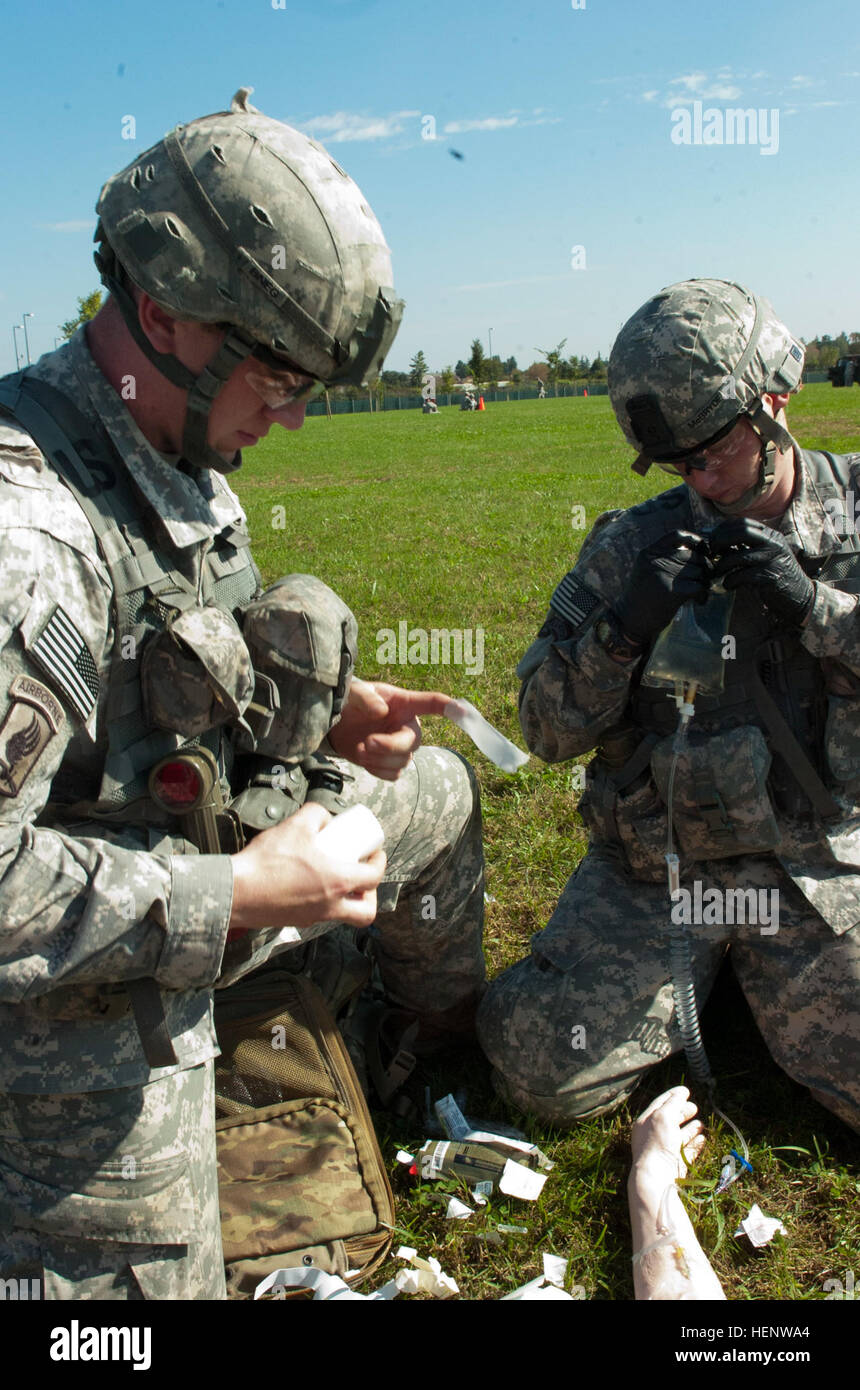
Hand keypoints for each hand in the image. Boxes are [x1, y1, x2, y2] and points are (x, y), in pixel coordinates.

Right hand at [228, 801, 385, 935]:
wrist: (237, 890)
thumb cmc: (266, 863)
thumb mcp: (295, 825)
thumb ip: (315, 814)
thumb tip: (324, 816)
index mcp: (337, 882)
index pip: (373, 877)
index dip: (380, 863)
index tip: (375, 854)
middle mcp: (330, 906)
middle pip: (366, 911)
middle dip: (370, 894)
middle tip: (363, 877)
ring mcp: (313, 917)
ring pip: (344, 917)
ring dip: (348, 901)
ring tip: (339, 882)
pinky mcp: (296, 921)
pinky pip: (320, 916)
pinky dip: (323, 903)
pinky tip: (311, 885)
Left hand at [327, 678, 451, 779]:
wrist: (338, 725)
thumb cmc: (352, 703)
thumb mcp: (355, 692)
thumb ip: (366, 698)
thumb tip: (382, 712)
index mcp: (405, 704)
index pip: (431, 703)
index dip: (448, 707)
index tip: (462, 711)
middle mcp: (408, 726)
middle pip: (414, 742)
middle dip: (391, 746)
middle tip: (367, 743)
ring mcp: (401, 747)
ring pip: (403, 761)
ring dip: (379, 759)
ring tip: (360, 748)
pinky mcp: (391, 763)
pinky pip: (394, 774)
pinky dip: (377, 771)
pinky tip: (365, 760)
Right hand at [614, 530, 711, 643]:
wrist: (630, 621)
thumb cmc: (643, 597)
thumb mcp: (648, 570)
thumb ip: (666, 558)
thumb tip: (701, 552)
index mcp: (648, 552)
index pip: (678, 535)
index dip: (695, 540)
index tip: (704, 551)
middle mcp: (655, 560)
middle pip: (692, 556)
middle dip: (704, 567)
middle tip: (706, 579)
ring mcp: (663, 575)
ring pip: (698, 571)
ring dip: (704, 583)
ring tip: (699, 593)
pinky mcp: (672, 591)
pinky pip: (699, 586)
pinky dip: (703, 594)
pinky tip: (698, 601)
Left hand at [630, 1086, 705, 1180]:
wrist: (656, 1177)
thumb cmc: (657, 1144)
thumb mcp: (663, 1116)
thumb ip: (673, 1103)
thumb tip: (681, 1092)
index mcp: (646, 1122)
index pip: (660, 1104)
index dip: (673, 1096)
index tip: (686, 1090)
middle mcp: (654, 1135)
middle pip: (670, 1120)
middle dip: (682, 1112)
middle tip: (695, 1107)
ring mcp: (664, 1150)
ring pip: (679, 1136)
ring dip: (690, 1129)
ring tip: (701, 1123)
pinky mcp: (675, 1164)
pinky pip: (687, 1151)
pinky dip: (695, 1144)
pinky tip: (702, 1138)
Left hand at [709, 518, 814, 624]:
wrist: (800, 595)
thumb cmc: (776, 575)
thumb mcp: (765, 555)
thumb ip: (747, 547)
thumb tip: (718, 541)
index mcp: (771, 536)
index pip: (744, 523)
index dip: (724, 529)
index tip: (713, 539)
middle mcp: (773, 544)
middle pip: (742, 532)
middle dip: (721, 540)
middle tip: (711, 552)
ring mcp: (772, 560)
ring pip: (739, 556)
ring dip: (722, 565)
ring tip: (717, 572)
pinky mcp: (769, 577)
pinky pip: (742, 576)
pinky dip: (730, 581)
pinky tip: (728, 585)